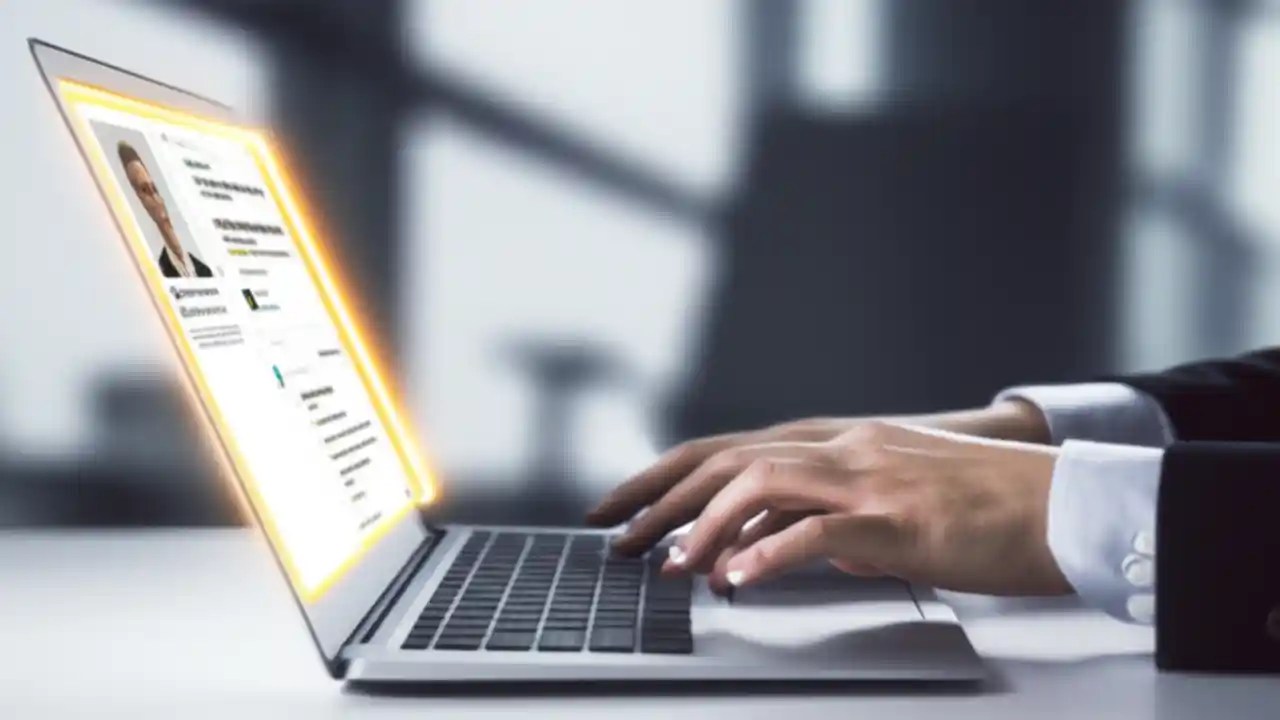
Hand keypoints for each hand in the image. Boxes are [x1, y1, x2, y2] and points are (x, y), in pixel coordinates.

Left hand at [587, 401, 1048, 554]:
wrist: (1070, 505)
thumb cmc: (992, 510)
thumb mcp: (898, 508)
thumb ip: (839, 523)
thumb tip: (792, 551)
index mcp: (843, 445)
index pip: (733, 450)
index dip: (669, 476)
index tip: (623, 507)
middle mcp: (847, 449)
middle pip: (732, 461)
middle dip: (666, 501)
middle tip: (620, 542)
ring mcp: (872, 478)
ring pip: (764, 481)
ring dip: (708, 525)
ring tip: (672, 566)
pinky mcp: (901, 519)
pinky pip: (819, 530)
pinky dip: (770, 553)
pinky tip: (739, 579)